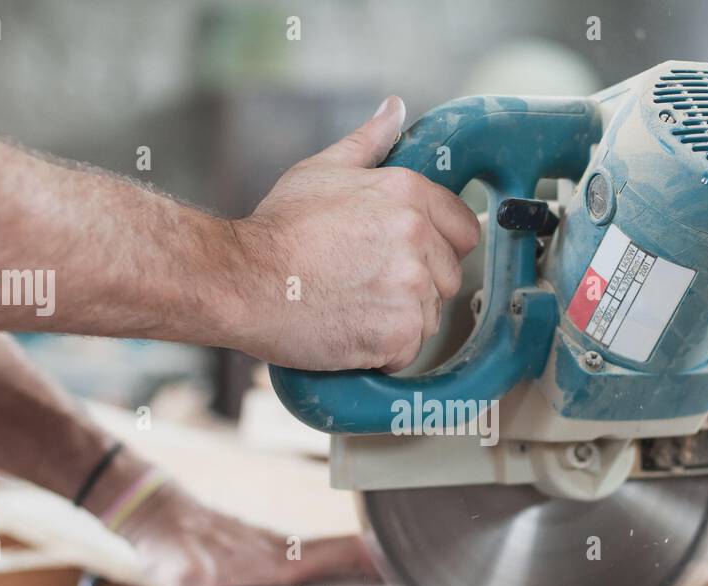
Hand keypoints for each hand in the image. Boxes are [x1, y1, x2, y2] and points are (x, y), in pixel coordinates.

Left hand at [117, 482, 378, 585]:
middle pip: (350, 561)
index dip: (382, 561)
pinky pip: (311, 566)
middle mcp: (289, 554)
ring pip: (333, 563)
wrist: (155, 512)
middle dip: (383, 577)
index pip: (347, 553)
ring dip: (360, 577)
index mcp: (284, 559)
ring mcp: (278, 553)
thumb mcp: (181, 579)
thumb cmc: (174, 542)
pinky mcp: (264, 556)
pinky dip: (331, 577)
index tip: (417, 571)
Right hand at [228, 96, 480, 371]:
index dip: (437, 249)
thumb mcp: (322, 170)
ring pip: (428, 318)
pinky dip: (382, 353)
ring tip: (351, 308)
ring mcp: (411, 287)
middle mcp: (417, 237)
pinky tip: (349, 333)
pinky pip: (408, 352)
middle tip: (363, 286)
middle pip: (447, 279)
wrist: (243, 281)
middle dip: (414, 288)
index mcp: (408, 194)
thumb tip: (395, 110)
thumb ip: (369, 142)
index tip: (404, 260)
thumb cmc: (278, 229)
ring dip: (397, 323)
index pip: (464, 231)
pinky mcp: (398, 332)